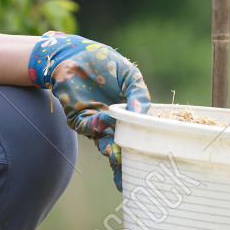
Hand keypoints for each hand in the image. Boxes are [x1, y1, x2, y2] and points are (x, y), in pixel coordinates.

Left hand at [27, 31, 149, 190]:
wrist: (74, 54)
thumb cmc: (104, 63)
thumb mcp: (129, 76)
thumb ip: (139, 94)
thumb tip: (143, 114)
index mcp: (127, 117)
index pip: (138, 140)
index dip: (144, 154)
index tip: (155, 168)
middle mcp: (112, 125)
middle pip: (121, 151)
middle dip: (126, 165)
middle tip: (136, 176)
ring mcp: (95, 123)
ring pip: (104, 144)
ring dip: (112, 151)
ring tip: (119, 157)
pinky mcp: (78, 118)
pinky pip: (88, 127)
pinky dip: (98, 125)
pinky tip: (106, 118)